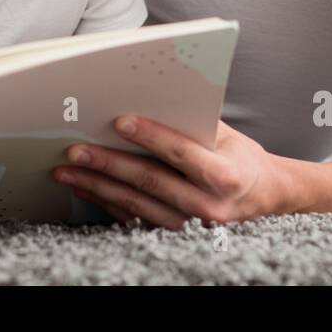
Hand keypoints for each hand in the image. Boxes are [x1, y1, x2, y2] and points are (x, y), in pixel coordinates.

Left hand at [52, 118, 306, 228]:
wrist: (264, 197)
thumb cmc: (241, 158)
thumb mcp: (227, 134)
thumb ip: (192, 120)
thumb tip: (150, 97)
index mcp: (225, 176)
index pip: (180, 153)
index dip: (149, 136)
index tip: (119, 121)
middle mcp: (208, 206)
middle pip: (149, 181)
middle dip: (108, 164)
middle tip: (75, 149)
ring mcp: (191, 226)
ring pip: (136, 203)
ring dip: (97, 186)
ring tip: (67, 171)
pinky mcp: (176, 235)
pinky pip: (134, 218)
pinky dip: (107, 203)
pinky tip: (86, 189)